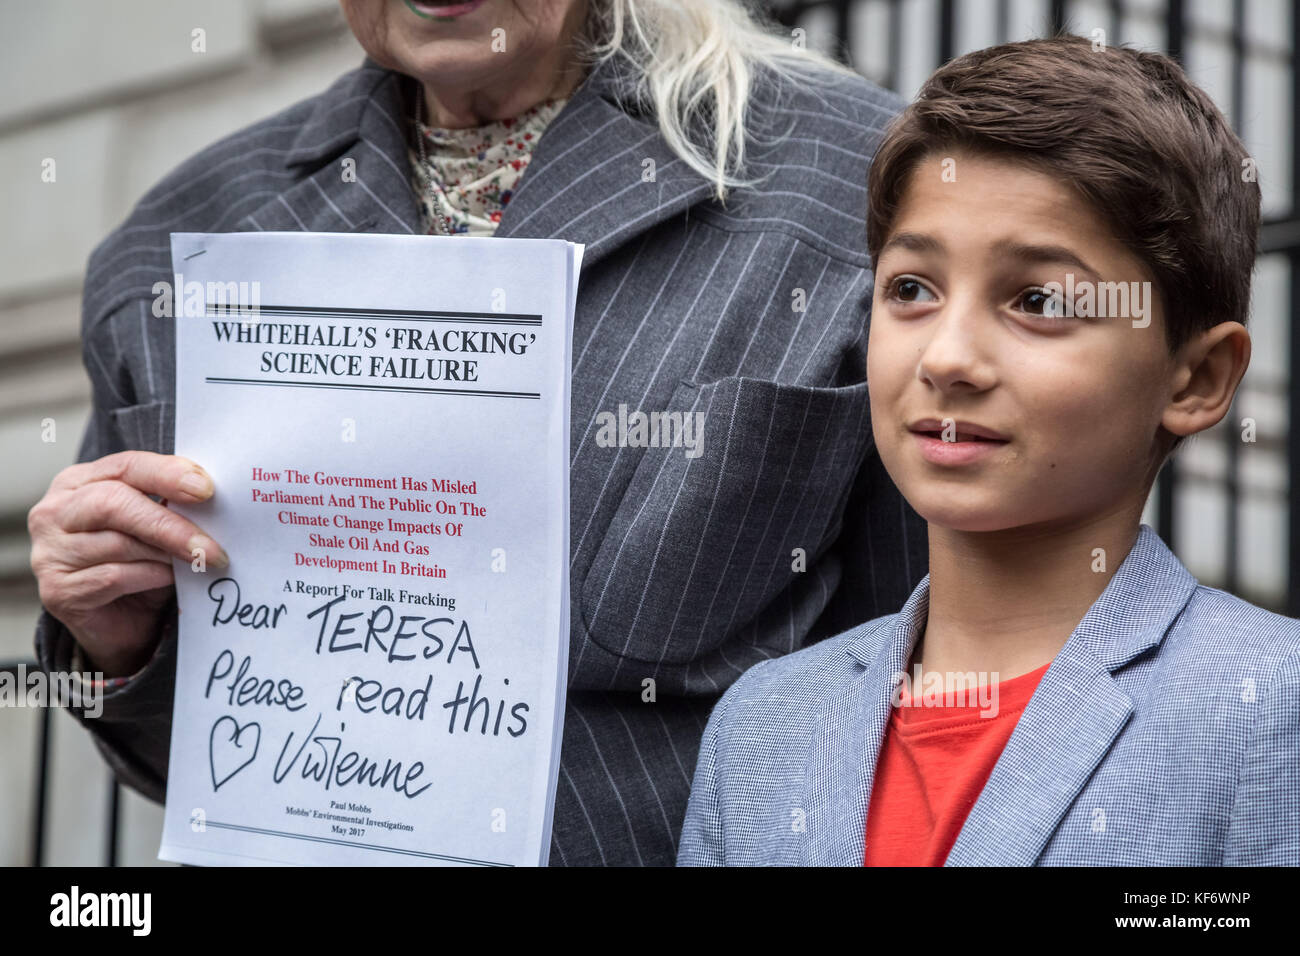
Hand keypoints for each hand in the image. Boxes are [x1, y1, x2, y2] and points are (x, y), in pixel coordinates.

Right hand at [29, 451, 227, 677]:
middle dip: (170, 523)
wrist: (122, 624)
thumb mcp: (156, 527)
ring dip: (166, 555)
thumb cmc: (141, 564)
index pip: (125, 466)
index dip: (167, 474)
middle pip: (115, 503)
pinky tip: (169, 580)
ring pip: (119, 543)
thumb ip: (171, 506)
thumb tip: (208, 495)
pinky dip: (151, 577)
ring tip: (196, 563)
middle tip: (210, 545)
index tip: (206, 489)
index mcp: (80, 483)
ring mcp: (50, 552)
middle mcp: (55, 512)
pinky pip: (113, 577)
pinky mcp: (57, 590)